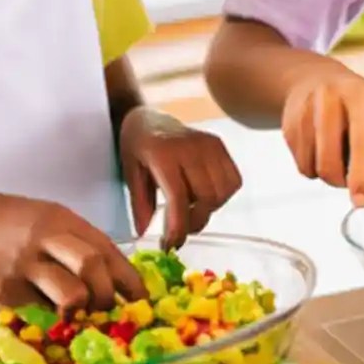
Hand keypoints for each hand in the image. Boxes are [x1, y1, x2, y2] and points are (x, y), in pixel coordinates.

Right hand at [0, 190, 148, 313]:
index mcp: (59, 217)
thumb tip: (110, 280)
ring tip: (75, 311)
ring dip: (82, 308)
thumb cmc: (1, 220)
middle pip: (94, 265)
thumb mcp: (42, 217)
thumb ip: (74, 241)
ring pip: (72, 293)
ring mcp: (23, 265)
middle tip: (106, 307)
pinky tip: (38, 303)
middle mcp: (44, 238)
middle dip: (108, 293)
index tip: (140, 298)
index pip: (106, 248)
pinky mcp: (4, 291)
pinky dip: (48, 311)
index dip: (128, 277)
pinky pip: (40, 309)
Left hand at [120, 107, 241, 249]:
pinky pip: (233, 181)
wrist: (148, 119)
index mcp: (163, 154)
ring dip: (208, 209)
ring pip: (222, 193)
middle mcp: (190, 147)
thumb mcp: (130, 174)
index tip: (170, 244)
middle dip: (193, 221)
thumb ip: (139, 204)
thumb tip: (144, 234)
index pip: (178, 198)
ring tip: (190, 207)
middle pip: (205, 198)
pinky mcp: (219, 145)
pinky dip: (222, 195)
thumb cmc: (137, 148)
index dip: (178, 227)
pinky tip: (203, 194)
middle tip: (179, 228)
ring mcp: (209, 144)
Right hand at [281, 62, 363, 205]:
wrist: (314, 78)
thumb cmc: (356, 102)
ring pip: (313, 168)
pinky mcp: (288, 126)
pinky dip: (313, 167)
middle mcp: (328, 101)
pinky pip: (301, 165)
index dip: (361, 176)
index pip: (359, 143)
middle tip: (350, 179)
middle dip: (341, 182)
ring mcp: (303, 113)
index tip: (362, 201)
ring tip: (336, 156)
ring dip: (327, 175)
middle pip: (329, 163)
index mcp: (360, 97)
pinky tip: (320, 149)